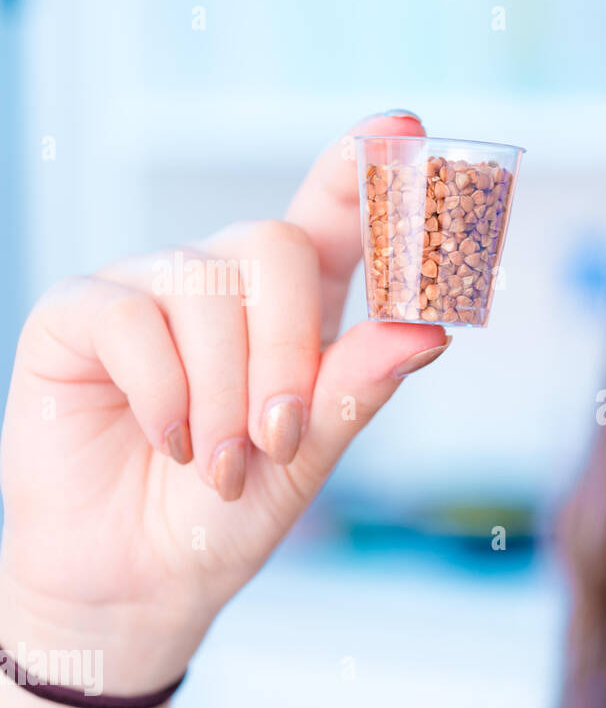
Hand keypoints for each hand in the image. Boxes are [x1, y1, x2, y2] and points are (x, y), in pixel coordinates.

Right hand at [0, 111, 449, 692]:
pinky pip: (132, 318)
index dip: (362, 169)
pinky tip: (167, 442)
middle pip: (273, 245)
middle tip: (276, 438)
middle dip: (285, 354)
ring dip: (224, 397)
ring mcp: (147, 290)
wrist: (139, 579)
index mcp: (290, 310)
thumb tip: (426, 331)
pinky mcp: (77, 315)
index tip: (402, 128)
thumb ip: (355, 387)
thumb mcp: (307, 458)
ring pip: (205, 290)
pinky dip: (164, 393)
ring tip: (218, 465)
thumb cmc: (226, 515)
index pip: (329, 217)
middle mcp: (222, 284)